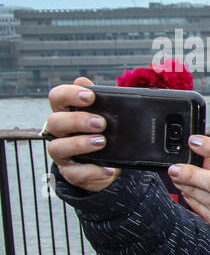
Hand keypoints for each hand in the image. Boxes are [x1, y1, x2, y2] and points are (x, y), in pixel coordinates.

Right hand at [44, 78, 119, 192]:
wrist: (110, 164)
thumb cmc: (105, 133)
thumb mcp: (107, 115)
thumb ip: (99, 100)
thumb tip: (84, 80)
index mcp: (66, 113)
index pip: (56, 97)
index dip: (69, 94)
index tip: (90, 96)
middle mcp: (59, 133)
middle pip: (54, 122)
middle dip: (77, 121)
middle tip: (101, 123)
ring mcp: (62, 154)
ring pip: (56, 147)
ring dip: (79, 144)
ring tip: (102, 143)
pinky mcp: (71, 172)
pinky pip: (74, 173)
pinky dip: (92, 171)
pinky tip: (108, 168)